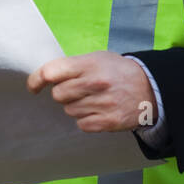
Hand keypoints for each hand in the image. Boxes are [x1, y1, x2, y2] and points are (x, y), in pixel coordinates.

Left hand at [27, 51, 157, 132]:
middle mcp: (94, 83)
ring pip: (69, 110)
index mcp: (89, 64)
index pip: (51, 72)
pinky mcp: (108, 121)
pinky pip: (81, 124)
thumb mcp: (97, 59)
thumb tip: (46, 77)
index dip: (36, 80)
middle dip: (63, 93)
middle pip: (58, 95)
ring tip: (93, 99)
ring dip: (76, 106)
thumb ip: (73, 66)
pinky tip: (98, 110)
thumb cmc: (118, 71)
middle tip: (78, 90)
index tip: (33, 87)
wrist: (149, 88)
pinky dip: (86, 119)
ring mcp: (102, 103)